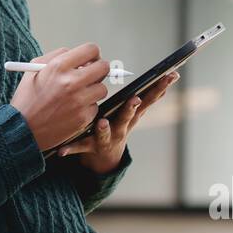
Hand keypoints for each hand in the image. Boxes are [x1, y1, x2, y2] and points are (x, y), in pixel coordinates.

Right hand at [10, 44, 109, 151]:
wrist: (22, 128)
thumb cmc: (27, 97)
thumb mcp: (34, 68)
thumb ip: (58, 56)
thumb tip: (80, 56)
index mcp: (59, 66)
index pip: (91, 50)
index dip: (93, 54)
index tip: (91, 60)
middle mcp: (72, 82)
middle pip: (103, 68)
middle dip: (99, 70)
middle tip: (92, 75)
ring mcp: (79, 101)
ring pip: (102, 89)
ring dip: (93, 90)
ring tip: (77, 95)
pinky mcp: (83, 117)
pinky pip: (95, 106)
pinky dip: (86, 107)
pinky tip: (71, 110)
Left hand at [58, 71, 179, 174]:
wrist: (104, 158)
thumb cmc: (116, 125)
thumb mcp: (130, 112)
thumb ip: (142, 95)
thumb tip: (170, 73)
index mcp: (130, 115)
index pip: (147, 99)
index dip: (159, 89)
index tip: (170, 76)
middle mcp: (121, 127)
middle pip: (129, 116)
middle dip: (132, 108)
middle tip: (135, 99)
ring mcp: (107, 138)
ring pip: (105, 132)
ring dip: (104, 128)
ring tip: (102, 122)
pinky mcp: (91, 147)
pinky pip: (79, 146)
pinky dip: (71, 148)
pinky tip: (62, 150)